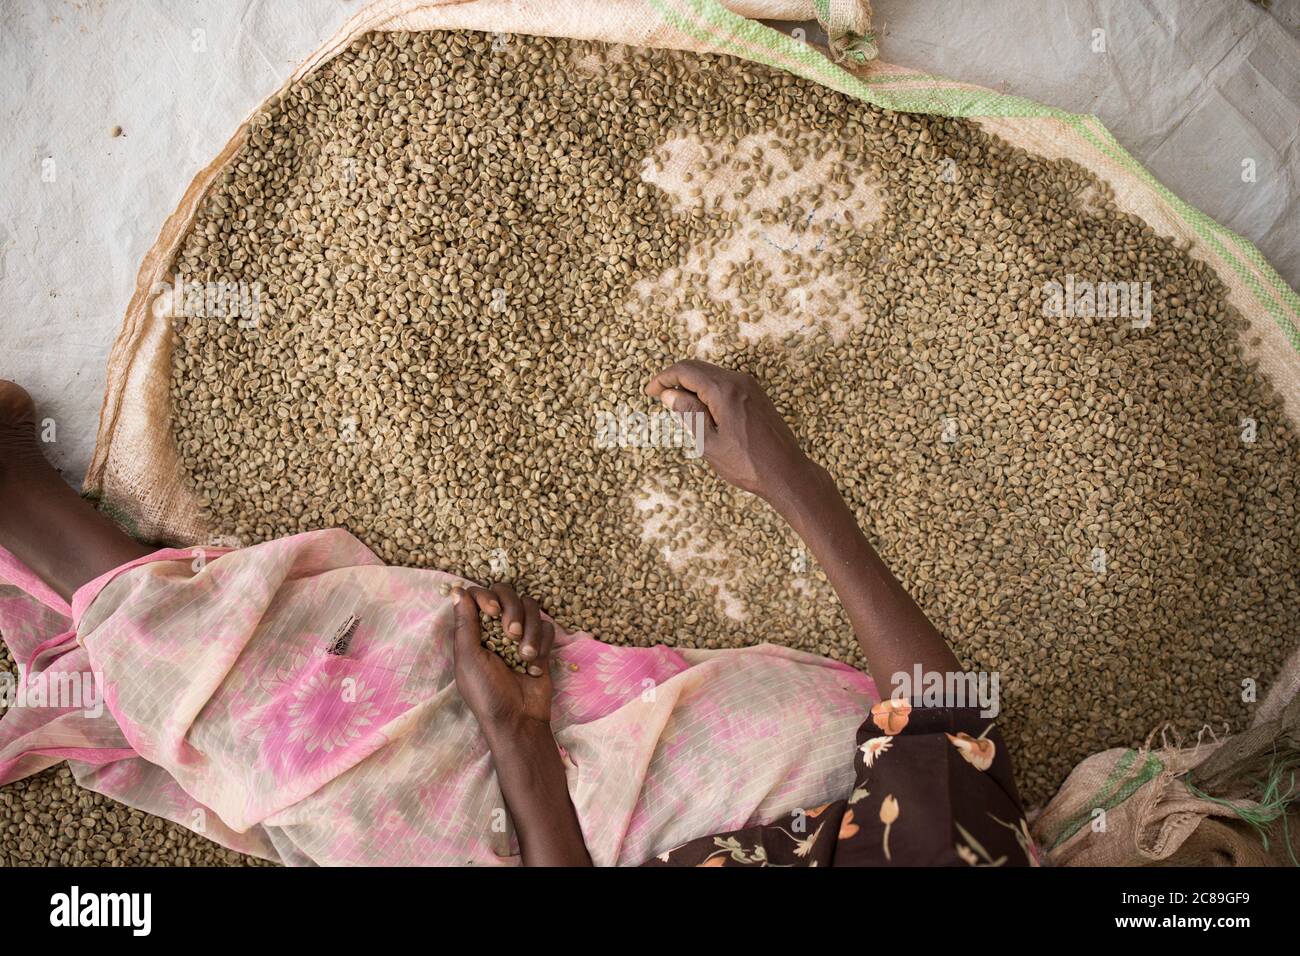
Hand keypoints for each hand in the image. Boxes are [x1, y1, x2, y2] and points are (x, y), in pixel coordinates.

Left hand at [451, 583, 555, 734]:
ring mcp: (521, 635)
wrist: (518, 719)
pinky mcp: (541, 645)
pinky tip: (534, 667)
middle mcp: (497, 628)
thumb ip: (464, 624)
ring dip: (530, 631)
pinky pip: (546, 627)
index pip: (479, 594)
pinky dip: (543, 644)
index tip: (492, 611)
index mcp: (475, 630)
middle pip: (508, 593)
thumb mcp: (468, 659)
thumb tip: (458, 591)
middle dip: (512, 610)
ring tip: (524, 656)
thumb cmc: (486, 692)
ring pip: (531, 608)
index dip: (487, 596)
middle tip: (511, 633)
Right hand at [646, 360, 813, 499]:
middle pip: (699, 368)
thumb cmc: (747, 463)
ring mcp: (750, 387)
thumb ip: (688, 413)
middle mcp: (739, 381)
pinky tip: (703, 411)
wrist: (786, 473)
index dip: (663, 378)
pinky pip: (725, 384)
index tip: (650, 392)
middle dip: (676, 380)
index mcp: (724, 390)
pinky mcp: (757, 396)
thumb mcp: (709, 442)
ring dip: (692, 386)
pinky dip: (708, 391)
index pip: (685, 371)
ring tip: (679, 409)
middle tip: (660, 398)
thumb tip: (670, 394)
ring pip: (712, 375)